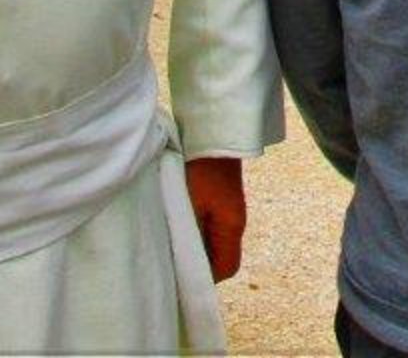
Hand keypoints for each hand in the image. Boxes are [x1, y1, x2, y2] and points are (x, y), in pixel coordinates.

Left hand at [184, 156, 247, 281]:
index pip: (226, 268)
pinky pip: (210, 223)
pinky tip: (178, 220)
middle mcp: (235, 220)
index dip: (205, 279)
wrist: (213, 128)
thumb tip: (182, 262)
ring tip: (172, 239)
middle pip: (221, 255)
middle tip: (172, 261)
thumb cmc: (201, 167)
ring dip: (196, 243)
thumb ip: (189, 236)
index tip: (182, 277)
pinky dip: (196, 227)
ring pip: (214, 239)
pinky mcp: (221, 195)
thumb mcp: (191, 205)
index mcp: (232, 226)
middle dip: (199, 263)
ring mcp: (230, 207)